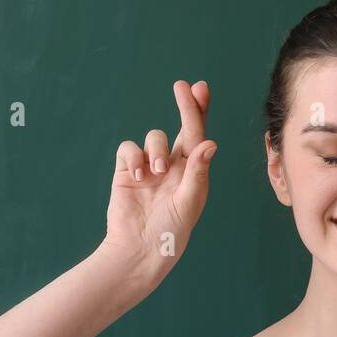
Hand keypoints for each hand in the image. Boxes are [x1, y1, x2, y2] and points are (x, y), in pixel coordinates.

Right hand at [101, 79, 218, 286]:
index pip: (198, 137)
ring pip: (153, 137)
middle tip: (182, 86)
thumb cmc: (169, 232)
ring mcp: (149, 168)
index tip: (200, 88)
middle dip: (184, 106)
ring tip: (155, 172)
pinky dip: (133, 156)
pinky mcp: (127, 171)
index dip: (199, 112)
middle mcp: (173, 167)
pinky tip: (138, 175)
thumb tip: (210, 143)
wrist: (137, 249)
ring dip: (155, 150)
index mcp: (193, 174)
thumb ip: (197, 172)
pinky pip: (129, 148)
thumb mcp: (188, 203)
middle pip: (180, 128)